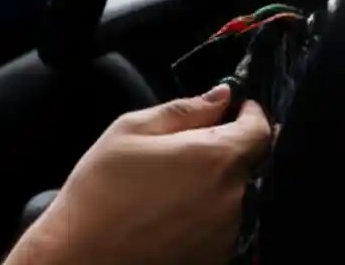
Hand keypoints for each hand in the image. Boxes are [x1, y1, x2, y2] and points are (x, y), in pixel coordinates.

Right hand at [5, 86, 272, 264]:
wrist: (82, 256)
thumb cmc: (100, 190)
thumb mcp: (132, 130)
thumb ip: (185, 109)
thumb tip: (223, 96)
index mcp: (215, 158)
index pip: (261, 129)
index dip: (250, 114)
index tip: (235, 109)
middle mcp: (233, 198)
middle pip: (251, 163)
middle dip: (229, 149)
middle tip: (189, 149)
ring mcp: (229, 233)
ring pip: (238, 194)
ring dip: (218, 183)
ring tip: (174, 186)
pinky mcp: (218, 257)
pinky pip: (226, 225)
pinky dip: (209, 214)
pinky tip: (173, 212)